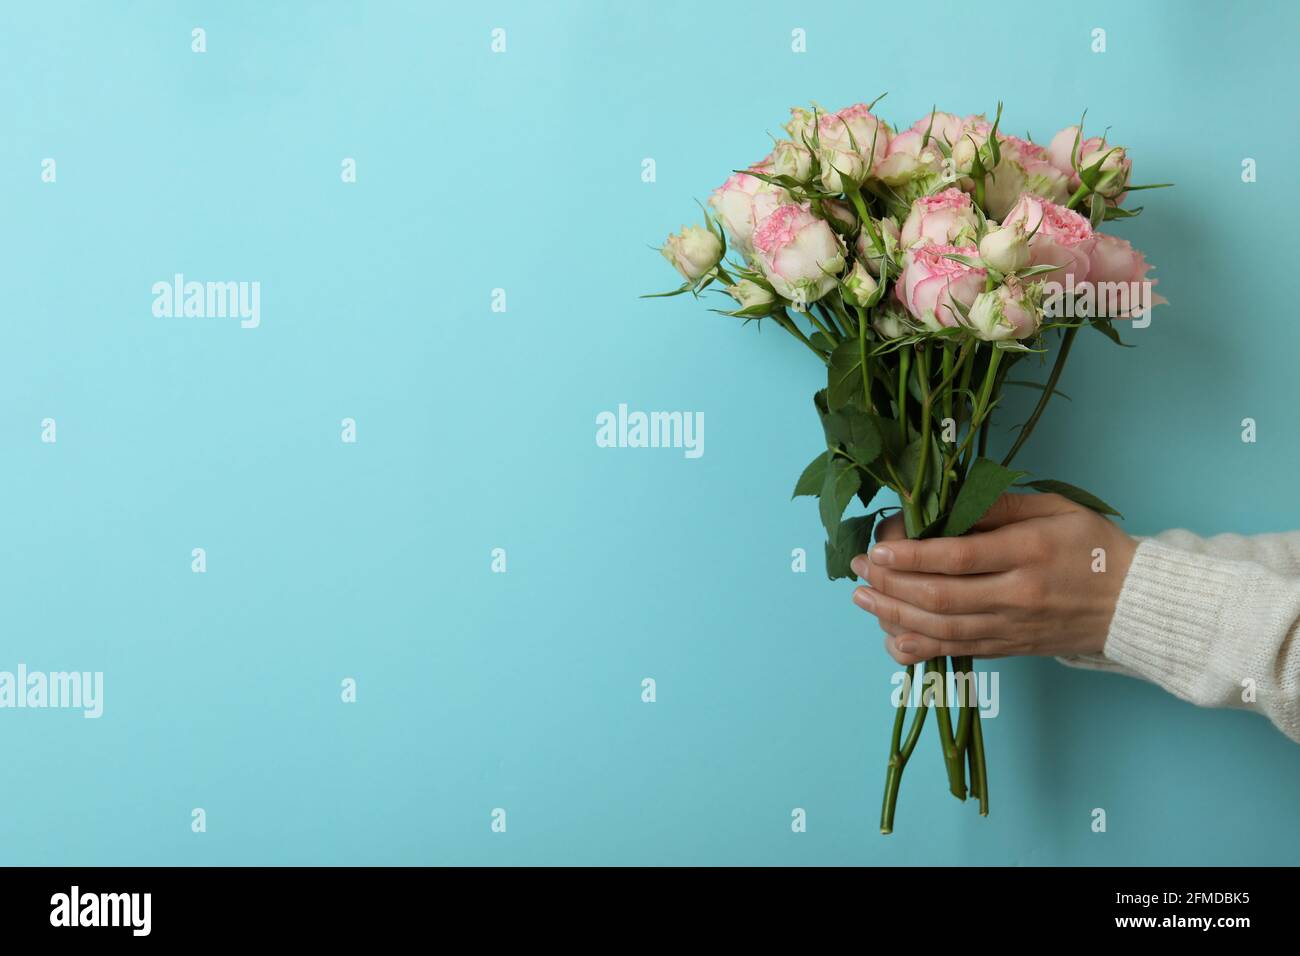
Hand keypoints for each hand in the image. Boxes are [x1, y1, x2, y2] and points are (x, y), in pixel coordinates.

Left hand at [849, 493, 1136, 665]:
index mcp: (1028, 551)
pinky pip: (958, 651)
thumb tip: (944, 504)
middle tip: (857, 570)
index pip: (957, 557)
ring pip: (944, 628)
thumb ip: (999, 506)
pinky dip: (921, 648)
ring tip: (862, 599)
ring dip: (895, 615)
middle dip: (891, 584)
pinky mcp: (1011, 648)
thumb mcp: (1054, 508)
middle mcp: (1018, 594)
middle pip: (941, 596)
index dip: (910, 555)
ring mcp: (1013, 626)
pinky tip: (891, 637)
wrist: (1134, 603)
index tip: (876, 548)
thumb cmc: (1092, 547)